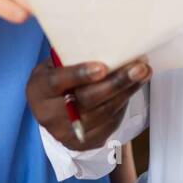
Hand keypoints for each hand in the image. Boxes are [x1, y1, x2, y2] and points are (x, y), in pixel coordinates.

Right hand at [26, 57, 150, 150]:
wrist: (55, 111)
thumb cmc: (59, 77)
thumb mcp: (55, 65)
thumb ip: (71, 57)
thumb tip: (106, 39)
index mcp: (38, 91)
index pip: (57, 83)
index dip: (79, 74)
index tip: (103, 66)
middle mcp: (49, 116)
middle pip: (87, 100)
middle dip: (116, 83)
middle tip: (138, 67)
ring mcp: (67, 133)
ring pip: (104, 112)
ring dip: (127, 91)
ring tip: (143, 72)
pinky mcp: (86, 142)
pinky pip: (110, 122)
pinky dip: (125, 102)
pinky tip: (135, 86)